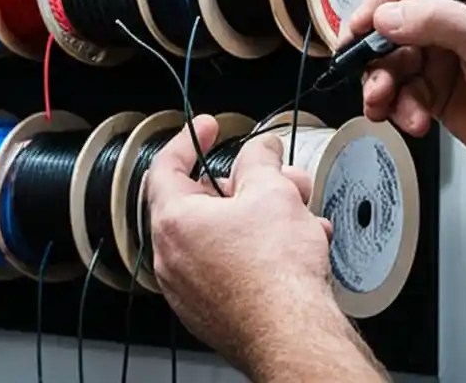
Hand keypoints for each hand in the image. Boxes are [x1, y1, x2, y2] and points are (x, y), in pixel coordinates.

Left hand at [147, 115, 349, 378]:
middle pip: (201, 203)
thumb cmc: (275, 274)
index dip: (189, 140)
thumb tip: (261, 149)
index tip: (207, 128)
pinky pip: (230, 268)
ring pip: (222, 237)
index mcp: (173, 222)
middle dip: (245, 184)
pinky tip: (297, 248)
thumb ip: (260, 161)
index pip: (166, 167)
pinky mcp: (211, 313)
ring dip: (260, 218)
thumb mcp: (272, 193)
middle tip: (274, 176)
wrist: (292, 337)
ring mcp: (188, 290)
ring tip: (299, 214)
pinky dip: (259, 252)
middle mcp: (172, 258)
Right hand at [348, 0, 465, 176]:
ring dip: (379, 84)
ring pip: (384, 60)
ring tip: (386, 102)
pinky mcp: (431, 90)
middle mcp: (447, 17)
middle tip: (366, 68)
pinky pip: (395, 93)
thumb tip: (388, 14)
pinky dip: (396, 107)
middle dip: (372, 48)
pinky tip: (412, 117)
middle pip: (384, 19)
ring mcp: (437, 54)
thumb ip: (439, 21)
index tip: (369, 22)